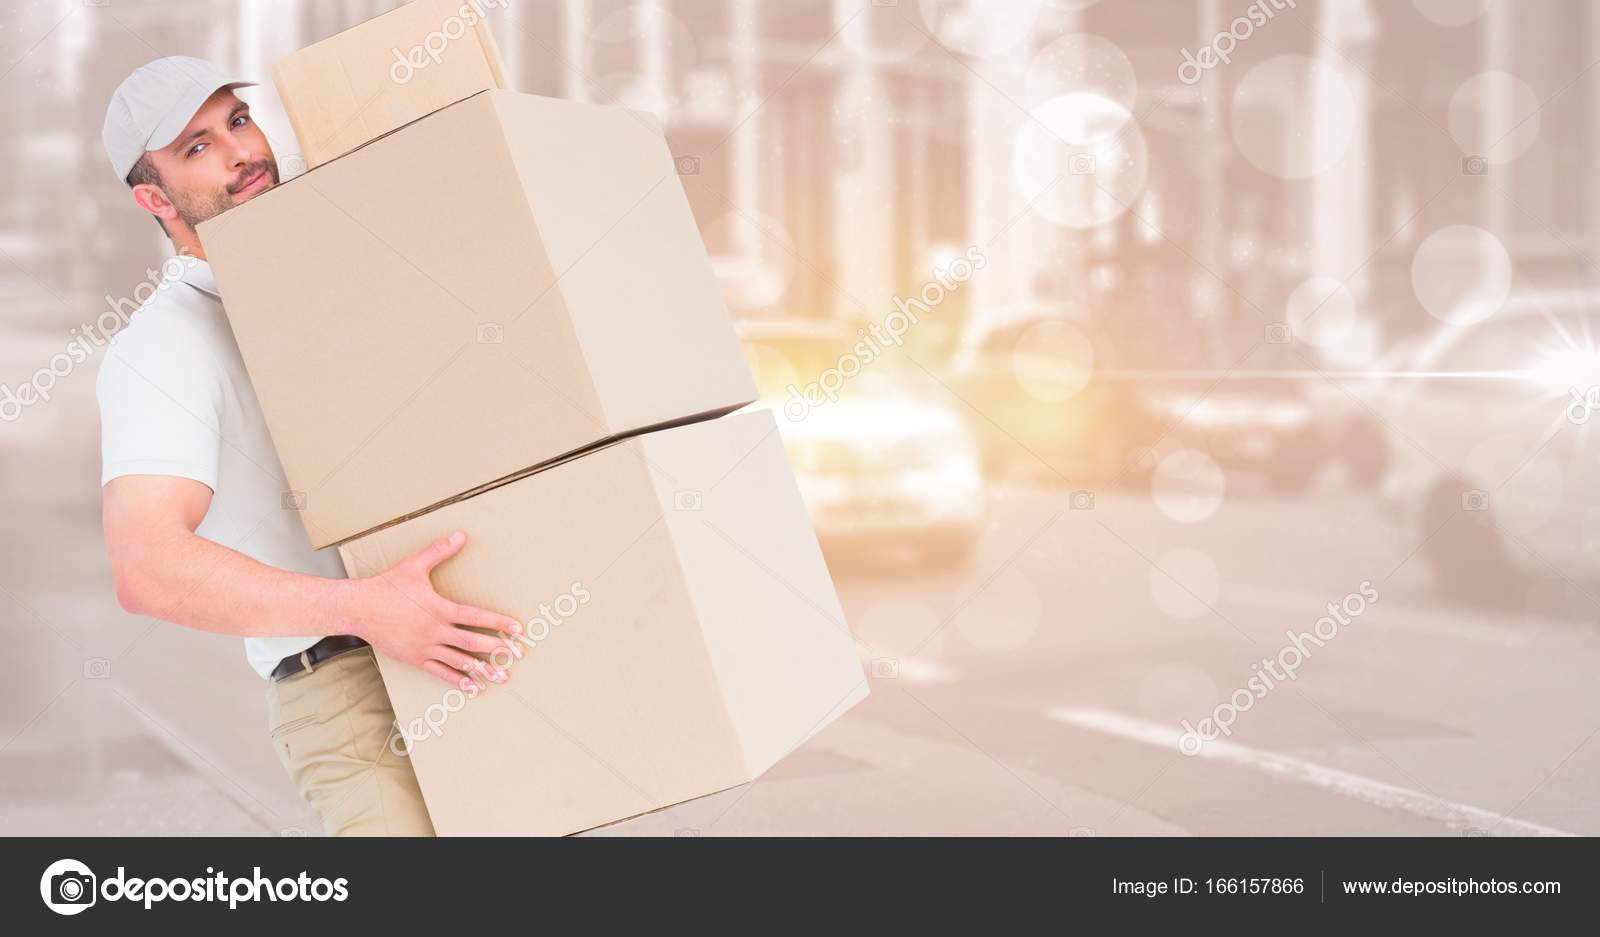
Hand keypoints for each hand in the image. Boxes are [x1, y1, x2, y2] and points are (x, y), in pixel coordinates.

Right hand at [343, 531, 524, 687]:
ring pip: (459, 661)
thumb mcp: (413, 565)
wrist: (357, 608)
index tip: (518, 629)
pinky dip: (457, 680)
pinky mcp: (414, 659)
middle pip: (472, 642)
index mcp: (438, 608)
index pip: (476, 616)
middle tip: (518, 654)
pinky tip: (473, 688)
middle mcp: (434, 630)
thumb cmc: (386, 586)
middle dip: (498, 649)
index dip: (499, 623)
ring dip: (482, 669)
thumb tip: (460, 535)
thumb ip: (439, 551)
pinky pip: (440, 672)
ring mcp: (424, 647)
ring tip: (502, 676)